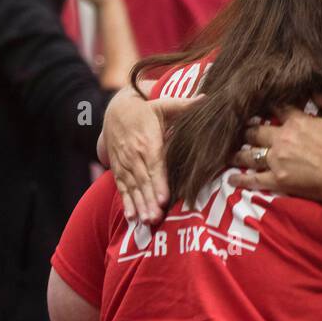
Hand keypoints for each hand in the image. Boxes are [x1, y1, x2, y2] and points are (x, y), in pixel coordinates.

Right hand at [99, 85, 202, 222]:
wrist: (115, 110)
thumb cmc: (145, 110)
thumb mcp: (163, 104)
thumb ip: (184, 105)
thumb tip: (206, 99)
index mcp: (148, 141)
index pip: (154, 165)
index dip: (158, 182)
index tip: (164, 199)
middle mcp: (135, 154)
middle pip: (143, 180)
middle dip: (149, 200)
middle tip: (156, 217)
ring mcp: (125, 164)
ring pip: (132, 187)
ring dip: (139, 205)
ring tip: (146, 221)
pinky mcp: (119, 170)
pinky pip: (122, 188)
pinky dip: (126, 203)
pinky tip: (131, 218)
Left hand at [230, 95, 321, 202]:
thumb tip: (314, 89)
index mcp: (297, 122)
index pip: (277, 108)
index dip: (268, 104)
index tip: (259, 102)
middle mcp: (281, 139)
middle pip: (256, 131)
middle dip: (247, 129)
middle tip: (240, 129)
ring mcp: (277, 161)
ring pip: (250, 154)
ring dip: (239, 152)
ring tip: (230, 153)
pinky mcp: (277, 180)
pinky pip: (254, 179)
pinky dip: (241, 179)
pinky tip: (231, 178)